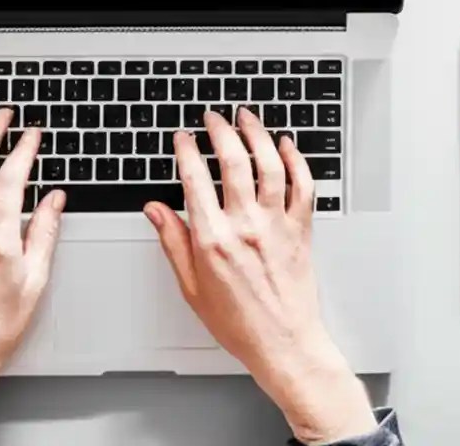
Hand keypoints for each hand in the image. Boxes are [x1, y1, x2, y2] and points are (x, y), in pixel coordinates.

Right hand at [144, 109, 375, 444]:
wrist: (284, 343)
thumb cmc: (239, 323)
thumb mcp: (192, 287)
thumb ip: (173, 243)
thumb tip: (156, 210)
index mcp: (213, 240)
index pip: (195, 179)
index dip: (186, 150)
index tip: (182, 137)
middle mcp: (246, 226)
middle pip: (234, 161)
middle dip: (221, 130)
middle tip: (213, 117)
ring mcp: (277, 225)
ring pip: (270, 164)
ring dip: (258, 134)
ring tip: (247, 118)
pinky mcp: (302, 229)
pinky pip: (302, 185)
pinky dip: (296, 160)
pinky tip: (286, 146)